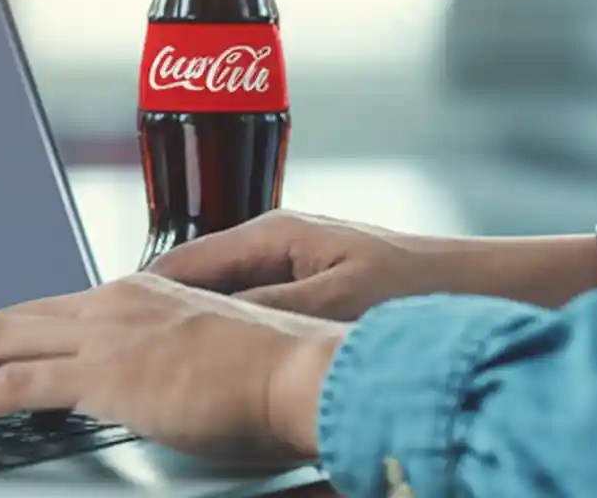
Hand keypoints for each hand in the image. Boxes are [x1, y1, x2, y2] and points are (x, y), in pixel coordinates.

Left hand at [0, 273, 346, 466]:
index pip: (53, 312)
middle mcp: (114, 301)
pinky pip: (7, 386)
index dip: (8, 338)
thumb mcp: (210, 362)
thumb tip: (155, 393)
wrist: (304, 373)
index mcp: (140, 294)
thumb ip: (169, 369)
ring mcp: (104, 333)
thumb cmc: (277, 376)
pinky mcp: (101, 373)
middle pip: (12, 317)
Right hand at [149, 210, 596, 320]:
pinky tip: (222, 363)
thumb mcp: (332, 305)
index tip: (104, 323)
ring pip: (222, 296)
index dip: (137, 295)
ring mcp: (297, 262)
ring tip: (159, 359)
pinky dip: (230, 332)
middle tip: (121, 347)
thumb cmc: (422, 289)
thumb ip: (263, 314)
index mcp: (273, 232)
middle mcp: (278, 241)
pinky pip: (252, 310)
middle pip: (194, 278)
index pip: (180, 263)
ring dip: (193, 323)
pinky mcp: (316, 286)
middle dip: (156, 310)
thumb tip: (200, 327)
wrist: (492, 288)